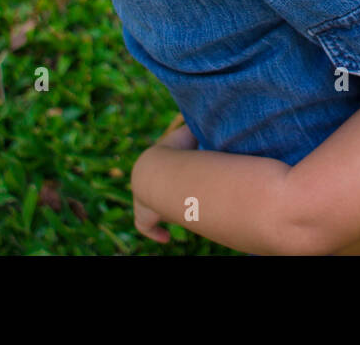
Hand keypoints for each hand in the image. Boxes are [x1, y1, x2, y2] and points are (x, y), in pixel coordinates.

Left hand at [131, 115, 198, 243]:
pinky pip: (146, 226)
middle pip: (161, 187)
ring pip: (154, 206)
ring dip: (166, 209)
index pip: (165, 165)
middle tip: (189, 195)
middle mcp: (150, 181)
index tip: (186, 171)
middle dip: (172, 190)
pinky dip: (155, 232)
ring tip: (184, 215)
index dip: (176, 168)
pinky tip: (166, 237)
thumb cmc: (178, 154)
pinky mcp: (144, 216)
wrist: (159, 173)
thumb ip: (201, 129)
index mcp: (159, 162)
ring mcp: (145, 199)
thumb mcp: (192, 135)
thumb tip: (215, 122)